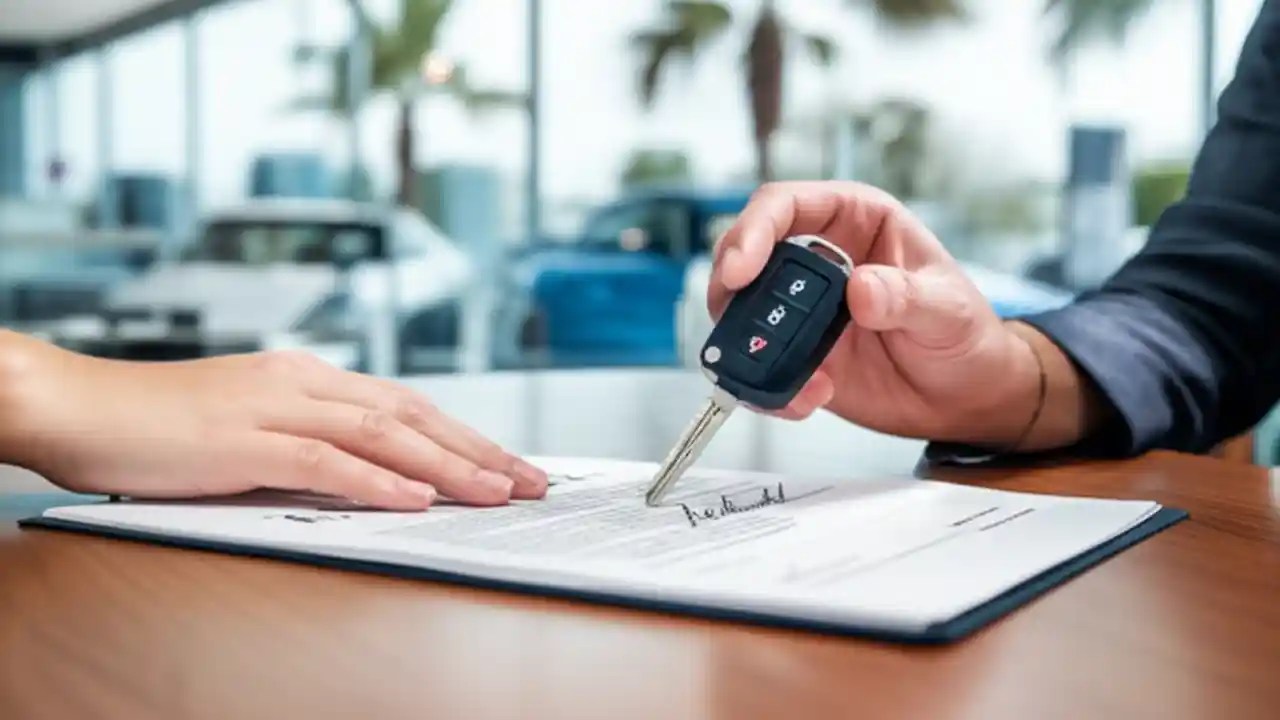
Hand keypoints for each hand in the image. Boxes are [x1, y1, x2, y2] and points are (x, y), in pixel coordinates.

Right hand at [0, 332, 546, 509]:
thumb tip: (370, 474)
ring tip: (496, 491)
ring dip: (447, 465)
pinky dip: (375, 480)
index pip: (407, 405)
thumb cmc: (162, 423)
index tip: (511, 464)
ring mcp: (274, 407)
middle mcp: (303, 382)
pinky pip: (323, 459)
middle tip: (532, 481)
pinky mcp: (243, 440)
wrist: (81, 405)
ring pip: (383, 433)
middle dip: (479, 449)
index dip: (466, 435)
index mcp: (308, 376)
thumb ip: (309, 441)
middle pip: (413, 414)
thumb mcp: (251, 425)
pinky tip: (414, 497)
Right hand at [709, 182, 1065, 447]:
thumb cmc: (966, 335)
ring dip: (745, 346)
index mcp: (854, 220)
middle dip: (733, 291)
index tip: (741, 267)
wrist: (966, 396)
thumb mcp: (948, 310)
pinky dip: (769, 388)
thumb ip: (906, 296)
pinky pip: (758, 368)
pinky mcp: (795, 355)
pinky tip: (809, 399)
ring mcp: (801, 310)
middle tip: (737, 326)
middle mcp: (818, 260)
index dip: (753, 230)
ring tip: (787, 374)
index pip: (785, 206)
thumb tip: (860, 287)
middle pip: (745, 257)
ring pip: (741, 314)